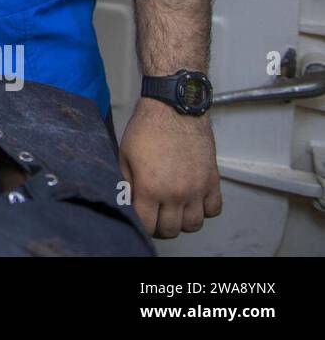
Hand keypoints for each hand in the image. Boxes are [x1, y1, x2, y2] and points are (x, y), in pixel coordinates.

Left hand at [118, 98, 221, 237]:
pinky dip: (204, 210)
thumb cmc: (147, 128)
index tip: (140, 217)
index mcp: (151, 188)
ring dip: (182, 221)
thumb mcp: (125, 155)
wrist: (174, 109)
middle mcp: (176, 193)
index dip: (141, 225)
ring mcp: (197, 188)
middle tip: (155, 215)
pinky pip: (214, 210)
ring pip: (193, 224)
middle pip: (171, 230)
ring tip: (173, 210)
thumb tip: (126, 201)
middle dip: (160, 226)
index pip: (147, 225)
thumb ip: (126, 182)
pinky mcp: (212, 180)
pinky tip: (193, 200)